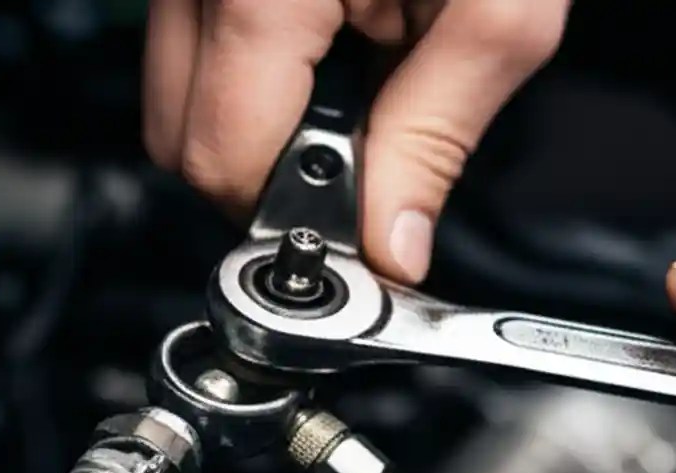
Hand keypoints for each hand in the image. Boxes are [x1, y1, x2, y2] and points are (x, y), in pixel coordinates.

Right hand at [143, 0, 569, 283]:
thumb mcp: (499, 3)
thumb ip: (438, 132)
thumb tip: (391, 245)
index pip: (223, 160)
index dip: (296, 213)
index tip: (363, 224)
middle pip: (184, 143)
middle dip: (273, 177)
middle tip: (366, 144)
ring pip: (176, 104)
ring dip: (260, 126)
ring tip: (350, 72)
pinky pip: (189, 54)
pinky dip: (251, 78)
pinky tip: (322, 42)